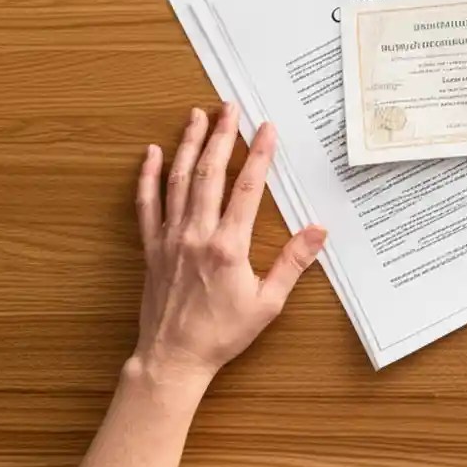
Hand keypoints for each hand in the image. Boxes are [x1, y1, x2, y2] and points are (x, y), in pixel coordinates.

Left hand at [131, 103, 326, 385]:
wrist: (173, 358)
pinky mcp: (151, 247)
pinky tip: (151, 153)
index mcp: (228, 246)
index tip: (266, 128)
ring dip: (188, 145)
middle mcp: (197, 235)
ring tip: (196, 116)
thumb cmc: (222, 334)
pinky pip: (147, 204)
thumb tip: (318, 231)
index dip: (258, 154)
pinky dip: (148, 176)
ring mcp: (170, 238)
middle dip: (222, 136)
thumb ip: (293, 263)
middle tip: (230, 107)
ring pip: (178, 180)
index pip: (246, 188)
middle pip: (210, 174)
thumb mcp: (268, 303)